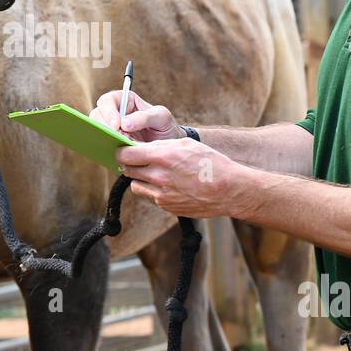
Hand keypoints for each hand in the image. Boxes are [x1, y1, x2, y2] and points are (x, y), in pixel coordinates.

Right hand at [90, 89, 182, 141]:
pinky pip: (102, 145)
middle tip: (116, 138)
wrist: (168, 144)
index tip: (116, 125)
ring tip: (120, 146)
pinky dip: (107, 150)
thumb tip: (124, 124)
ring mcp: (111, 129)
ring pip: (97, 132)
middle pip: (97, 116)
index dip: (108, 112)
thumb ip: (144, 117)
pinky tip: (116, 155)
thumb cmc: (164, 126)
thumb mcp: (161, 117)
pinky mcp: (111, 143)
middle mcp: (114, 113)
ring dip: (106, 139)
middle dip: (104, 127)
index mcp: (124, 100)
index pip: (108, 100)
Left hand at [115, 138, 252, 218]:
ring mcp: (161, 195)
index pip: (126, 155)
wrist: (228, 190)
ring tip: (153, 173)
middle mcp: (159, 177)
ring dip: (140, 178)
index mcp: (163, 157)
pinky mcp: (166, 206)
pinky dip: (153, 190)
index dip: (122, 151)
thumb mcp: (186, 144)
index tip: (123, 149)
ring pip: (135, 185)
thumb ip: (161, 146)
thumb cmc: (210, 163)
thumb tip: (142, 148)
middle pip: (127, 170)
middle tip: (136, 160)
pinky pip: (150, 196)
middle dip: (130, 164)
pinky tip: (167, 184)